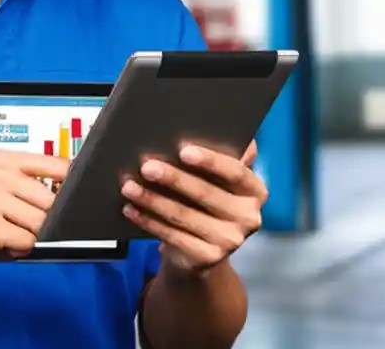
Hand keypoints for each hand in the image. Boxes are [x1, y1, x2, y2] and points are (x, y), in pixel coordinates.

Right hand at [0, 150, 69, 274]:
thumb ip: (28, 186)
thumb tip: (69, 195)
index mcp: (3, 160)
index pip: (56, 165)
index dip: (66, 186)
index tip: (63, 196)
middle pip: (52, 200)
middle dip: (41, 219)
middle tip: (15, 223)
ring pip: (40, 223)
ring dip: (27, 235)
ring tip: (4, 232)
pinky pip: (26, 241)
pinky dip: (18, 249)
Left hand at [121, 140, 266, 274]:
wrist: (203, 252)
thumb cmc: (208, 202)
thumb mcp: (219, 181)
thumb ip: (220, 157)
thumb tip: (206, 125)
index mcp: (255, 191)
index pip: (236, 172)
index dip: (210, 161)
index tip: (183, 150)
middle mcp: (249, 218)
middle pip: (206, 194)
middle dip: (173, 178)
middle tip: (146, 166)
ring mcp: (230, 242)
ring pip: (184, 215)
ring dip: (152, 199)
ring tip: (129, 186)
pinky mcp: (207, 259)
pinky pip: (172, 236)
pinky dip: (148, 220)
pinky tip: (131, 208)